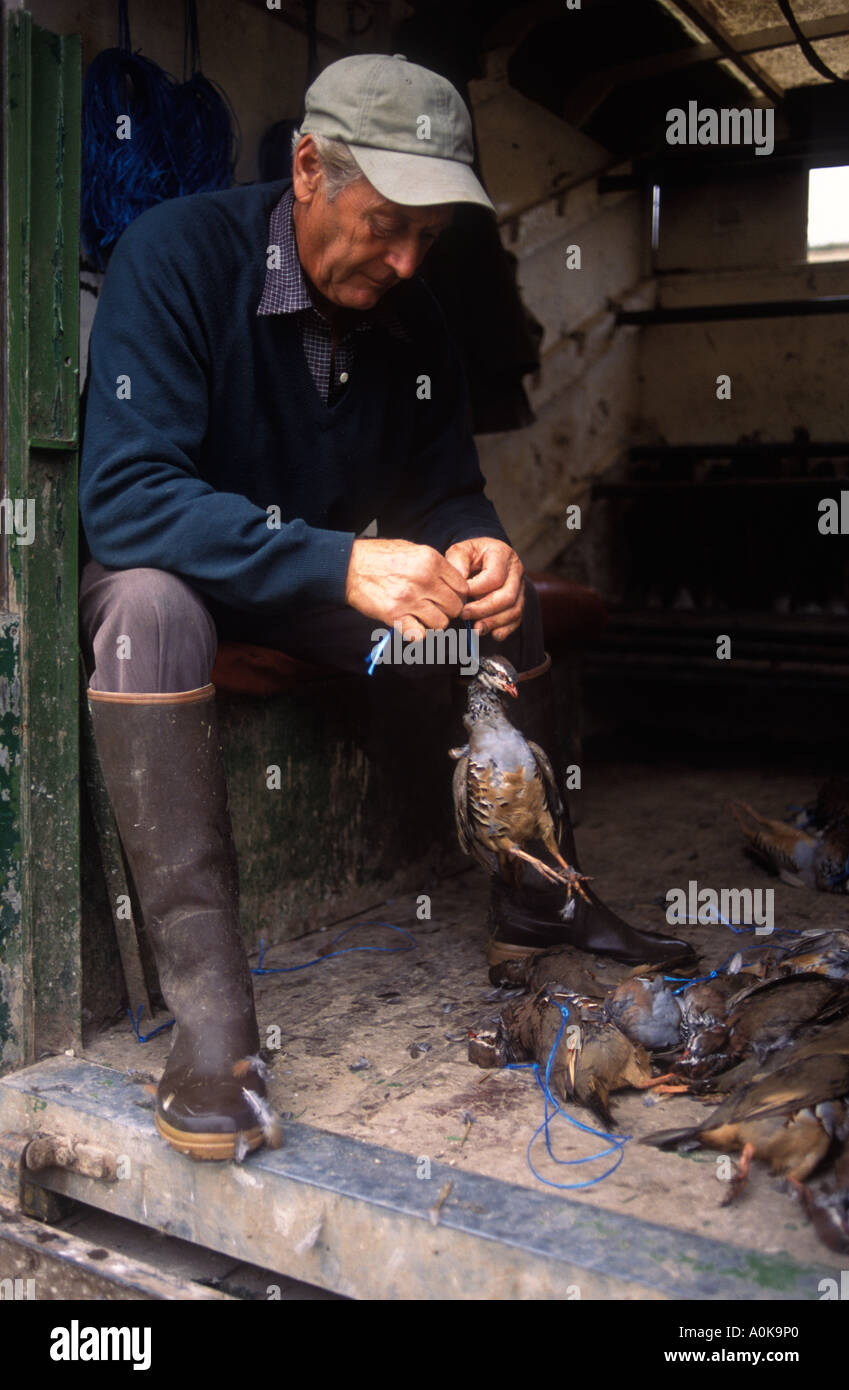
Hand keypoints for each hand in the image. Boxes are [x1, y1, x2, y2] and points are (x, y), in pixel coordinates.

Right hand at [345, 537, 467, 641]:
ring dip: (433, 624)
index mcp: (431, 560)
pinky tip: (412, 626)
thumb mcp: (412, 550)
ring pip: (441, 623)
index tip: (448, 598)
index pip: (462, 587)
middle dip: (447, 611)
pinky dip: (417, 634)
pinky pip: (419, 635)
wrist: (349, 566)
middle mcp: (424, 579)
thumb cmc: (378, 557)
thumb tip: (450, 582)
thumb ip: (434, 565)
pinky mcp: (395, 615)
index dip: (457, 595)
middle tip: (436, 609)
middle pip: (454, 606)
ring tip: (422, 617)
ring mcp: (410, 598)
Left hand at [445, 538, 524, 640]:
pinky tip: (492, 633)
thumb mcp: (460, 551)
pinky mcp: (520, 601)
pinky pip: (517, 619)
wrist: (482, 558)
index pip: (494, 577)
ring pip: (514, 610)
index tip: (458, 597)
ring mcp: (520, 587)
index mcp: (501, 554)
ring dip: (494, 622)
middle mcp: (516, 570)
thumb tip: (459, 581)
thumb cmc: (470, 556)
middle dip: (484, 610)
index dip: (475, 590)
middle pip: (507, 596)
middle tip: (464, 615)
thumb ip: (457, 562)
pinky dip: (505, 629)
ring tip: (475, 629)